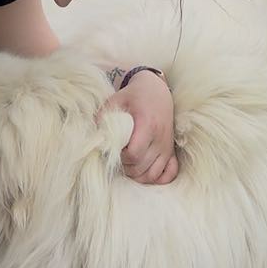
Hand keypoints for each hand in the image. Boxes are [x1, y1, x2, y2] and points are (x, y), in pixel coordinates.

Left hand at [105, 68, 176, 183]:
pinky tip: (144, 170)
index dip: (121, 157)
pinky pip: (169, 174)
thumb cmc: (135, 95)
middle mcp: (160, 138)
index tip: (115, 149)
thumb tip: (95, 135)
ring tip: (128, 164)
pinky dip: (156, 177)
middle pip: (141, 167)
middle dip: (126, 167)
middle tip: (117, 157)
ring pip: (153, 174)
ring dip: (138, 175)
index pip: (134, 154)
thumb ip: (104, 115)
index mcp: (147, 125)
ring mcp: (167, 146)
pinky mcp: (171, 150)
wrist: (157, 90)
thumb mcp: (116, 99)